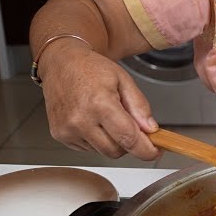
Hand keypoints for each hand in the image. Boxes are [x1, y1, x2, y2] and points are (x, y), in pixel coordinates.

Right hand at [40, 41, 162, 160]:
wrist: (60, 64)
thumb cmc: (90, 68)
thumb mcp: (123, 79)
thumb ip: (139, 106)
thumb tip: (151, 129)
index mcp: (100, 103)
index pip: (128, 138)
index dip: (146, 150)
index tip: (155, 152)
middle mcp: (81, 120)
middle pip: (116, 151)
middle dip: (128, 143)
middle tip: (131, 127)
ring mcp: (67, 130)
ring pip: (102, 151)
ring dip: (112, 141)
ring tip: (107, 117)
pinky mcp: (60, 135)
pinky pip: (87, 148)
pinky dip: (96, 139)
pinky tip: (93, 120)